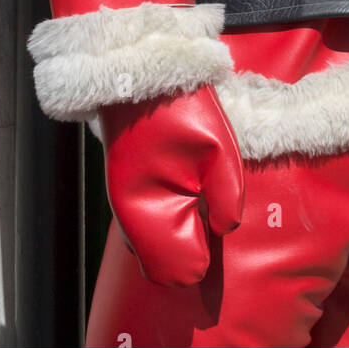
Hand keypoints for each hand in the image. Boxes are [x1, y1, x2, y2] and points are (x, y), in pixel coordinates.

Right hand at [99, 84, 244, 286]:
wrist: (145, 73)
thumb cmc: (185, 110)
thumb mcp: (220, 154)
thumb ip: (227, 202)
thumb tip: (223, 232)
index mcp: (147, 213)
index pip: (177, 273)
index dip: (204, 260)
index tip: (215, 228)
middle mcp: (127, 215)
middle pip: (160, 267)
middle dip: (189, 253)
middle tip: (209, 217)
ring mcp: (122, 202)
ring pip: (151, 247)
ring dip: (177, 238)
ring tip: (198, 203)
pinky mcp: (124, 188)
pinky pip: (145, 225)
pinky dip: (165, 222)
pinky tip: (183, 194)